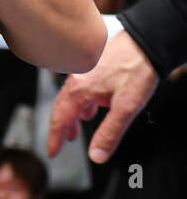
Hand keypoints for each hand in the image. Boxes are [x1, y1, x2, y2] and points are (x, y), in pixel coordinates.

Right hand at [48, 29, 157, 162]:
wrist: (146, 42)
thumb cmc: (137, 69)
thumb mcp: (126, 107)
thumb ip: (110, 132)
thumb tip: (97, 156)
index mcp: (79, 90)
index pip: (59, 119)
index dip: (54, 138)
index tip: (52, 152)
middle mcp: (76, 80)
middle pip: (62, 108)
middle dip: (61, 128)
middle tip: (61, 144)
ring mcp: (84, 72)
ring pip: (72, 98)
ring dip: (73, 116)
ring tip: (77, 129)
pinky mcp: (94, 67)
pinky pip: (81, 88)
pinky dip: (83, 103)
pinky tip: (93, 107)